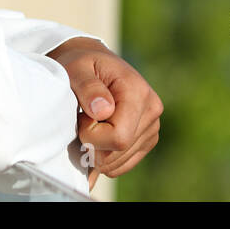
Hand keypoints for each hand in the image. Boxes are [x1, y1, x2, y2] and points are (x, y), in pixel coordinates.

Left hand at [47, 37, 162, 189]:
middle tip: (84, 120)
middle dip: (92, 145)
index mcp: (138, 92)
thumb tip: (104, 111)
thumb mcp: (77, 69)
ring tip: (92, 124)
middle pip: (119, 152)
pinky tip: (99, 137)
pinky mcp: (148, 138)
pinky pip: (123, 164)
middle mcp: (152, 110)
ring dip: (97, 151)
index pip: (119, 137)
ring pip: (119, 162)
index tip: (82, 117)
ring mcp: (152, 126)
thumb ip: (88, 88)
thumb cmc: (83, 66)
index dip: (92, 136)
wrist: (95, 64)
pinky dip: (105, 158)